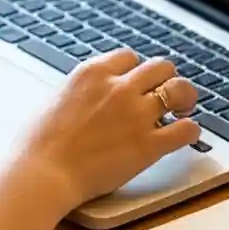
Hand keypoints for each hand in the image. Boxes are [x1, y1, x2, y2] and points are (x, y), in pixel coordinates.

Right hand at [10, 50, 199, 209]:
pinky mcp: (149, 145)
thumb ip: (79, 92)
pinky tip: (185, 135)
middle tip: (165, 92)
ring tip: (184, 108)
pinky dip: (190, 131)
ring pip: (180, 90)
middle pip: (161, 67)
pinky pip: (187, 129)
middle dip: (164, 79)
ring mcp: (136, 115)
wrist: (43, 172)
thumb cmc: (37, 143)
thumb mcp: (54, 99)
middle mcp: (118, 87)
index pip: (129, 57)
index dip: (135, 70)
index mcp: (92, 73)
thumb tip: (86, 97)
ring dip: (184, 98)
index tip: (136, 82)